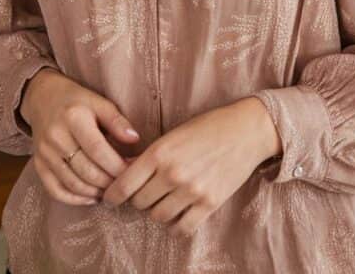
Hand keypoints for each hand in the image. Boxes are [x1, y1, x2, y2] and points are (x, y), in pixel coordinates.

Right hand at [19, 69, 139, 206]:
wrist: (43, 98)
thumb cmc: (77, 101)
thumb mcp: (99, 102)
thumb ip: (117, 121)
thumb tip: (135, 139)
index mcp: (73, 117)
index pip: (98, 150)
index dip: (117, 165)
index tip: (133, 171)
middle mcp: (56, 137)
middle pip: (86, 170)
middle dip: (109, 182)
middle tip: (125, 184)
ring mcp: (45, 153)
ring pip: (73, 184)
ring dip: (96, 192)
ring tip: (112, 190)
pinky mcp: (38, 165)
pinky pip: (56, 190)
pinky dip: (76, 199)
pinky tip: (92, 197)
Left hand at [100, 99, 273, 236]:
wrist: (245, 130)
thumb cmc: (207, 127)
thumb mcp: (173, 135)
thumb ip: (149, 156)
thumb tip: (124, 172)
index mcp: (160, 152)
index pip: (124, 185)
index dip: (112, 196)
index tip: (109, 199)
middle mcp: (172, 173)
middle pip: (139, 203)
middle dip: (138, 199)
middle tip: (144, 192)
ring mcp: (191, 191)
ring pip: (158, 216)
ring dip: (157, 211)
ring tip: (163, 199)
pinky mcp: (209, 204)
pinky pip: (182, 228)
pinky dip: (176, 225)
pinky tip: (178, 214)